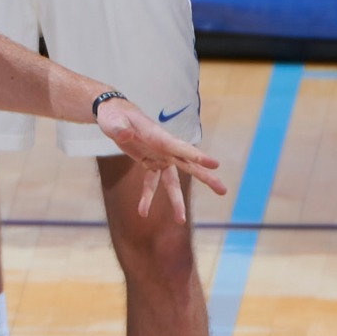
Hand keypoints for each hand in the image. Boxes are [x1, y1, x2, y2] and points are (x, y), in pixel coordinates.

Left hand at [95, 99, 228, 223]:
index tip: (215, 164)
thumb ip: (119, 130)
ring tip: (181, 220)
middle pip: (189, 165)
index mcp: (159, 137)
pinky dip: (147, 197)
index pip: (181, 148)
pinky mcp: (150, 162)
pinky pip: (151, 183)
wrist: (114, 114)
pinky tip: (142, 212)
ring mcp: (159, 156)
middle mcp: (164, 148)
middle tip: (223, 190)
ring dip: (176, 200)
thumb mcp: (113, 122)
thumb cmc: (114, 116)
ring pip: (172, 181)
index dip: (197, 157)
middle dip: (206, 177)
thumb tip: (125, 135)